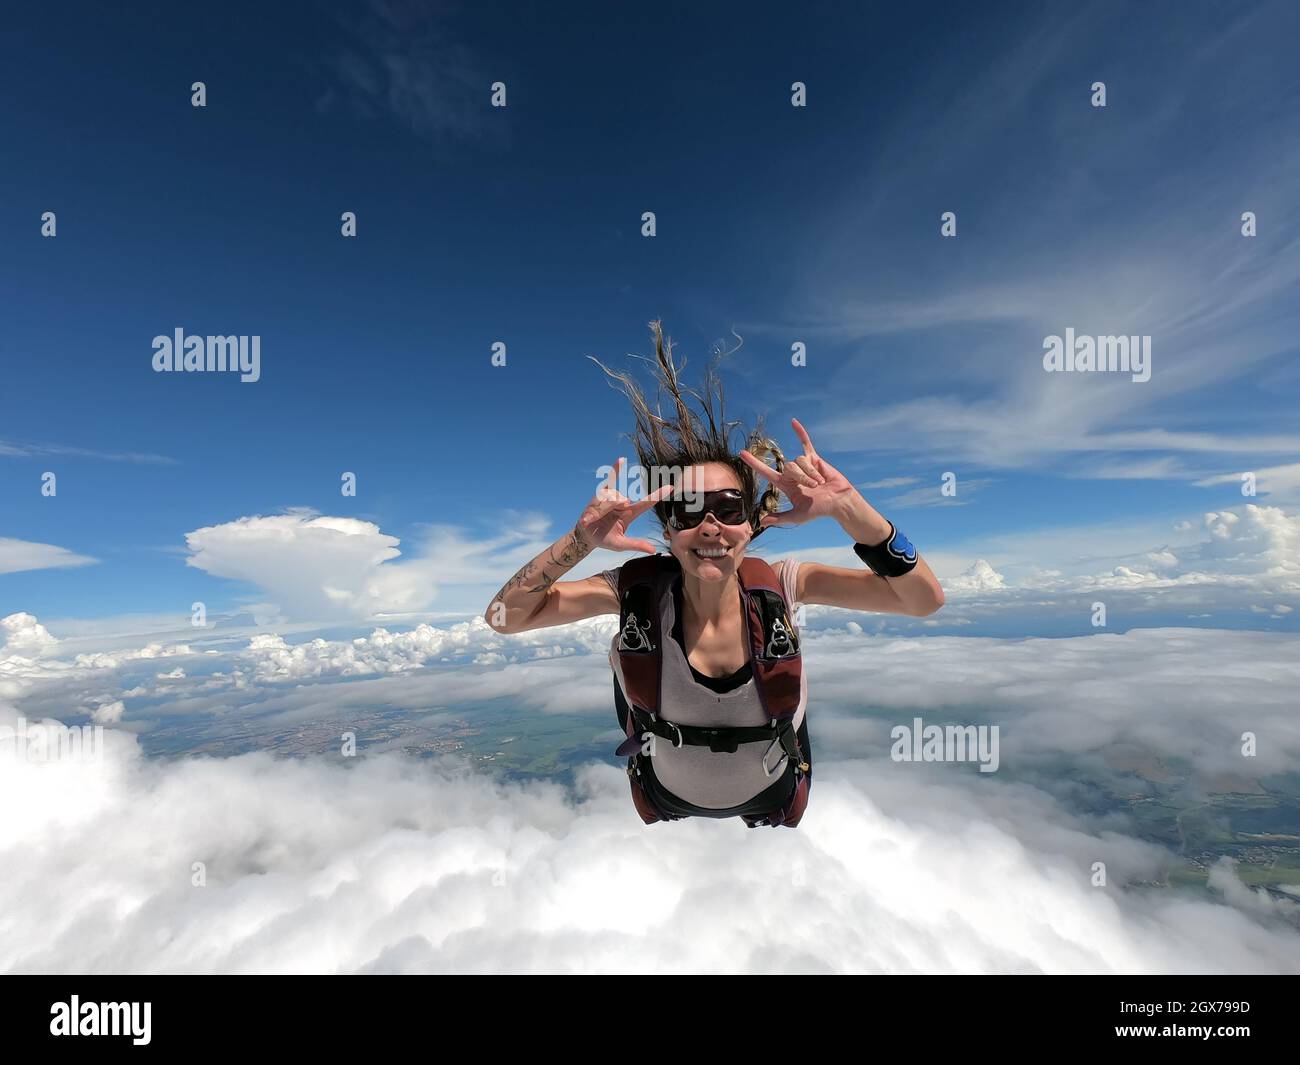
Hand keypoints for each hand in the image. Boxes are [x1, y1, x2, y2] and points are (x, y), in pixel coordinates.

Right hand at [577, 458, 674, 552]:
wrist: (586, 535)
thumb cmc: (604, 539)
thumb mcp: (620, 544)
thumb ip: (636, 544)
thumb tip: (653, 550)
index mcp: (630, 514)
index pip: (647, 503)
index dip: (658, 495)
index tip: (671, 487)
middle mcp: (623, 503)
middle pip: (622, 499)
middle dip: (613, 505)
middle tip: (604, 516)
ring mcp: (613, 497)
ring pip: (612, 495)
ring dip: (603, 506)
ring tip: (595, 516)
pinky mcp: (602, 494)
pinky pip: (609, 480)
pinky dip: (615, 471)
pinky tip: (621, 460)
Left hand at [740, 419, 856, 527]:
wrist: (838, 501)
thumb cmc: (819, 510)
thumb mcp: (797, 516)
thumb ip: (780, 518)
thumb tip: (762, 522)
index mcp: (785, 485)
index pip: (766, 472)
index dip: (754, 463)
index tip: (741, 454)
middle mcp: (792, 473)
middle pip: (789, 467)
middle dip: (803, 477)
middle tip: (814, 487)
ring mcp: (802, 465)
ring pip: (800, 460)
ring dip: (811, 473)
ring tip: (820, 483)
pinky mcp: (814, 458)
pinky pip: (805, 443)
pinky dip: (800, 433)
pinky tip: (793, 422)